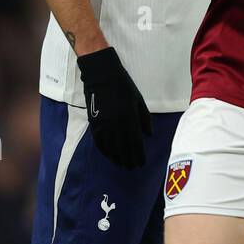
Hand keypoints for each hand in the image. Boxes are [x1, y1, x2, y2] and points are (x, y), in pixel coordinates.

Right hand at [76, 46, 152, 168]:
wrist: (101, 75)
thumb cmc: (124, 86)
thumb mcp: (139, 100)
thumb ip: (145, 119)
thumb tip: (150, 135)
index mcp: (130, 117)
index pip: (135, 142)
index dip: (138, 155)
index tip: (141, 163)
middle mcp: (117, 123)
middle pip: (123, 148)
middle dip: (128, 160)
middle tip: (132, 168)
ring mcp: (104, 124)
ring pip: (110, 147)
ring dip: (116, 158)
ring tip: (121, 165)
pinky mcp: (94, 122)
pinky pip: (99, 141)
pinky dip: (104, 151)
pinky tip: (109, 155)